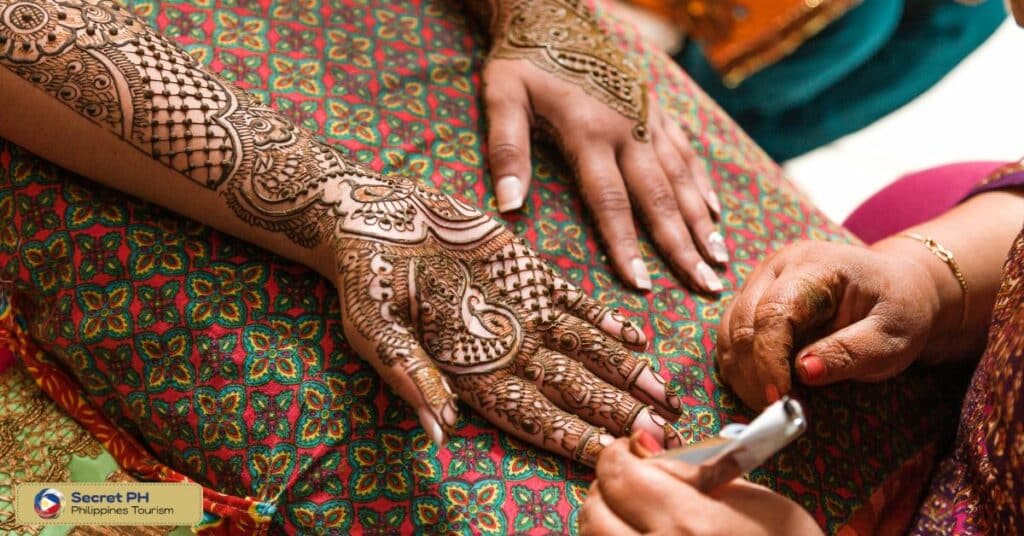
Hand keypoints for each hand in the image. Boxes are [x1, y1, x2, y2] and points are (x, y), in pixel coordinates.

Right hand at [326, 166, 684, 464]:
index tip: (614, 457)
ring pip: (584, 350)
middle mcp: (505, 349)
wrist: (370, 216)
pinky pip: (575, 302)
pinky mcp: (528, 274)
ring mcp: (521, 313)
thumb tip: (439, 432)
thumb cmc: (365, 280)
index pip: (531, 416)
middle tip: (663, 433)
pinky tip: (639, 336)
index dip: (572, 437)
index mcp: (471, 373)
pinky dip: (606, 319)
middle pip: (571, 391)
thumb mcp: (377, 331)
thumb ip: (411, 377)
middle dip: (616, 412)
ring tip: (665, 394)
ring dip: (624, 372)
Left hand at [479, 0, 725, 292]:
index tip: (642, 285)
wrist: (554, 12)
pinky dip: (703, 183)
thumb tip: (509, 206)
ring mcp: (648, 117)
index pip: (609, 202)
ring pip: (682, 176)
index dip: (625, 246)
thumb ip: (506, 150)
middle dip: (683, 246)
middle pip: (659, 197)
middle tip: (706, 285)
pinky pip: (687, 150)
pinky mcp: (657, 107)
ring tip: (720, 258)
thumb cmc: (524, 60)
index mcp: (588, 131)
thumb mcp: (501, 96)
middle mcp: (628, 128)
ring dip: (702, 220)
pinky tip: (715, 211)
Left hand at [581, 434, 821, 534]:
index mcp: (691, 527)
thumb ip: (696, 472)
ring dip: (608, 524)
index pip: (618, 474)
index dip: (618, 455)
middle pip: (595, 513)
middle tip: (633, 485)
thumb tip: (644, 445)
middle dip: (608, 490)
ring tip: (639, 519)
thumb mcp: (759, 502)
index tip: (630, 452)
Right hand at [715, 241, 943, 409]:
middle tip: (777, 409)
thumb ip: (851, 352)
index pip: (774, 311)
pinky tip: (764, 387)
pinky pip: (731, 336)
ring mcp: (761, 282)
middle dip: (754, 371)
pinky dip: (740, 366)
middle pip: (742, 321)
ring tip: (771, 402)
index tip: (779, 397)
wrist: (897, 288)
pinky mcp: (753, 301)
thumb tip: (804, 372)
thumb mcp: (892, 336)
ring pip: (729, 331)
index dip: (769, 358)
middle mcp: (777, 267)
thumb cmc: (898, 310)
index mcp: (814, 266)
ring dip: (742, 372)